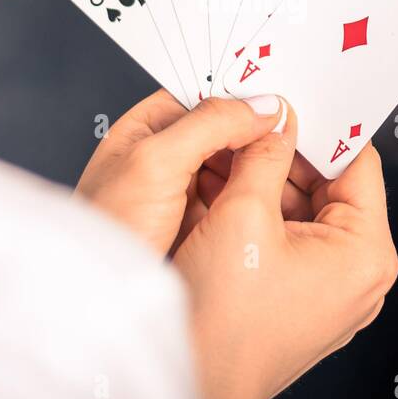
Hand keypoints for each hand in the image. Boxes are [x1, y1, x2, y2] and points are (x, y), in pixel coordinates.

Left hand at [76, 90, 304, 255]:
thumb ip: (210, 124)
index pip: (201, 97)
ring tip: (293, 174)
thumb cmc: (108, 228)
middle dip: (257, 139)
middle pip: (223, 135)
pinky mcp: (196, 229)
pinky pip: (236, 205)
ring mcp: (180, 195)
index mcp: (144, 130)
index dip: (239, 99)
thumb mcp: (157, 162)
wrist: (102, 301)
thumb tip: (262, 106)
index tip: (278, 104)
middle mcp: (163, 159)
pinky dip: (257, 203)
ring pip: (234, 171)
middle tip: (295, 141)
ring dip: (261, 172)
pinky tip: (278, 205)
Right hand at [171, 104, 397, 398]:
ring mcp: (330, 291)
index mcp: (366, 252)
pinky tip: (221, 184)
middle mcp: (359, 275)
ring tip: (226, 147)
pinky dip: (257, 210)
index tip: (293, 95)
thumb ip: (264, 154)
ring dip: (264, 178)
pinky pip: (287, 238)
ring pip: (302, 210)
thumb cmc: (221, 319)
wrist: (192, 383)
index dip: (322, 123)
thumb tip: (276, 115)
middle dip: (284, 150)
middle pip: (329, 185)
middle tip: (248, 116)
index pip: (358, 161)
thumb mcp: (242, 214)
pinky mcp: (300, 299)